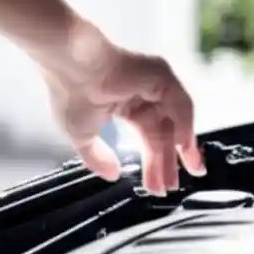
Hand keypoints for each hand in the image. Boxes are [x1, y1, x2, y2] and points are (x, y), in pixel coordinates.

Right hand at [41, 22, 204, 196]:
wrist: (69, 65)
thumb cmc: (69, 93)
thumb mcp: (81, 135)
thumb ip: (97, 157)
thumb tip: (112, 175)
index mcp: (125, 105)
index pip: (147, 138)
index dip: (152, 164)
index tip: (156, 187)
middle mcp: (143, 95)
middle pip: (163, 133)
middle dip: (167, 163)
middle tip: (169, 188)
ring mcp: (153, 84)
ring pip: (174, 122)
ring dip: (179, 150)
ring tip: (177, 176)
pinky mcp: (161, 75)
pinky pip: (180, 104)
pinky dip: (185, 126)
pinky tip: (182, 148)